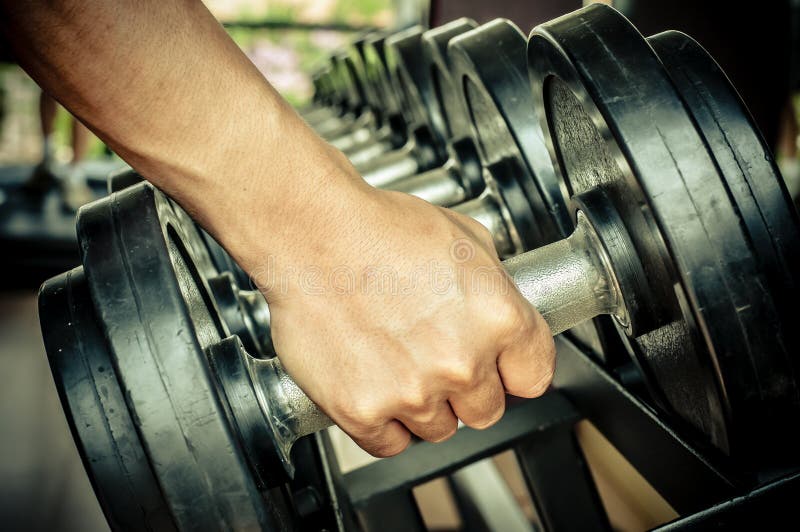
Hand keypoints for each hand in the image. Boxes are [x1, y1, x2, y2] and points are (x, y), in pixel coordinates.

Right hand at [241, 160, 555, 456]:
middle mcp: (462, 362)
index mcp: (498, 319)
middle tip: (435, 359)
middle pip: (486, 411)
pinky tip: (374, 383)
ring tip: (396, 361)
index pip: (533, 377)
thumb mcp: (465, 239)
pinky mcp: (363, 411)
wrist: (311, 234)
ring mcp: (412, 392)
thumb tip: (501, 319)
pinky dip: (383, 421)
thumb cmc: (379, 229)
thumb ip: (495, 290)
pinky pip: (390, 443)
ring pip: (438, 429)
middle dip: (466, 390)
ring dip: (423, 405)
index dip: (512, 371)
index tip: (499, 370)